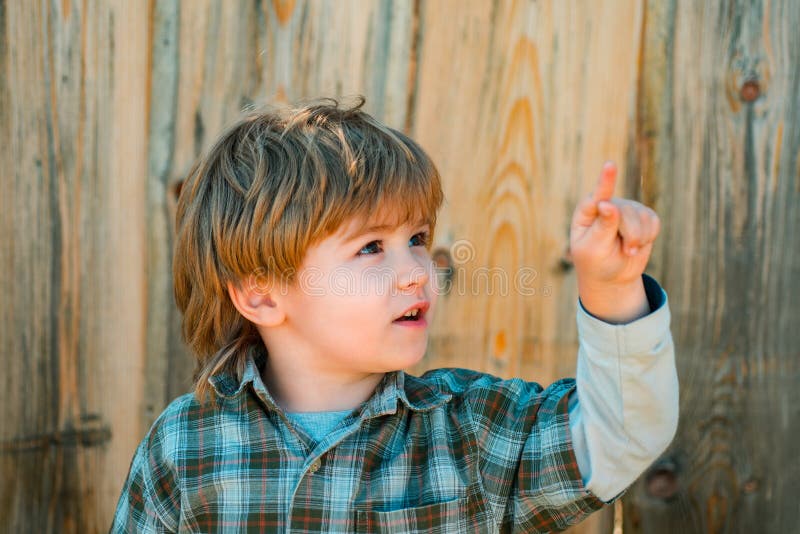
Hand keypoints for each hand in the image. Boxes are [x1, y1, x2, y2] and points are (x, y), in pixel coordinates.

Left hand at [569, 161, 660, 287]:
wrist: (612, 276)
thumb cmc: (596, 262)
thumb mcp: (594, 248)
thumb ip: (603, 226)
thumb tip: (607, 203)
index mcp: (587, 211)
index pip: (598, 195)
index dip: (606, 180)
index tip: (610, 165)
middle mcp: (607, 204)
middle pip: (626, 212)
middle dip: (629, 235)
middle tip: (623, 250)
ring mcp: (626, 208)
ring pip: (641, 217)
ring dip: (638, 239)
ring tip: (627, 249)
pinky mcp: (643, 216)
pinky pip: (653, 222)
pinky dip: (648, 237)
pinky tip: (637, 244)